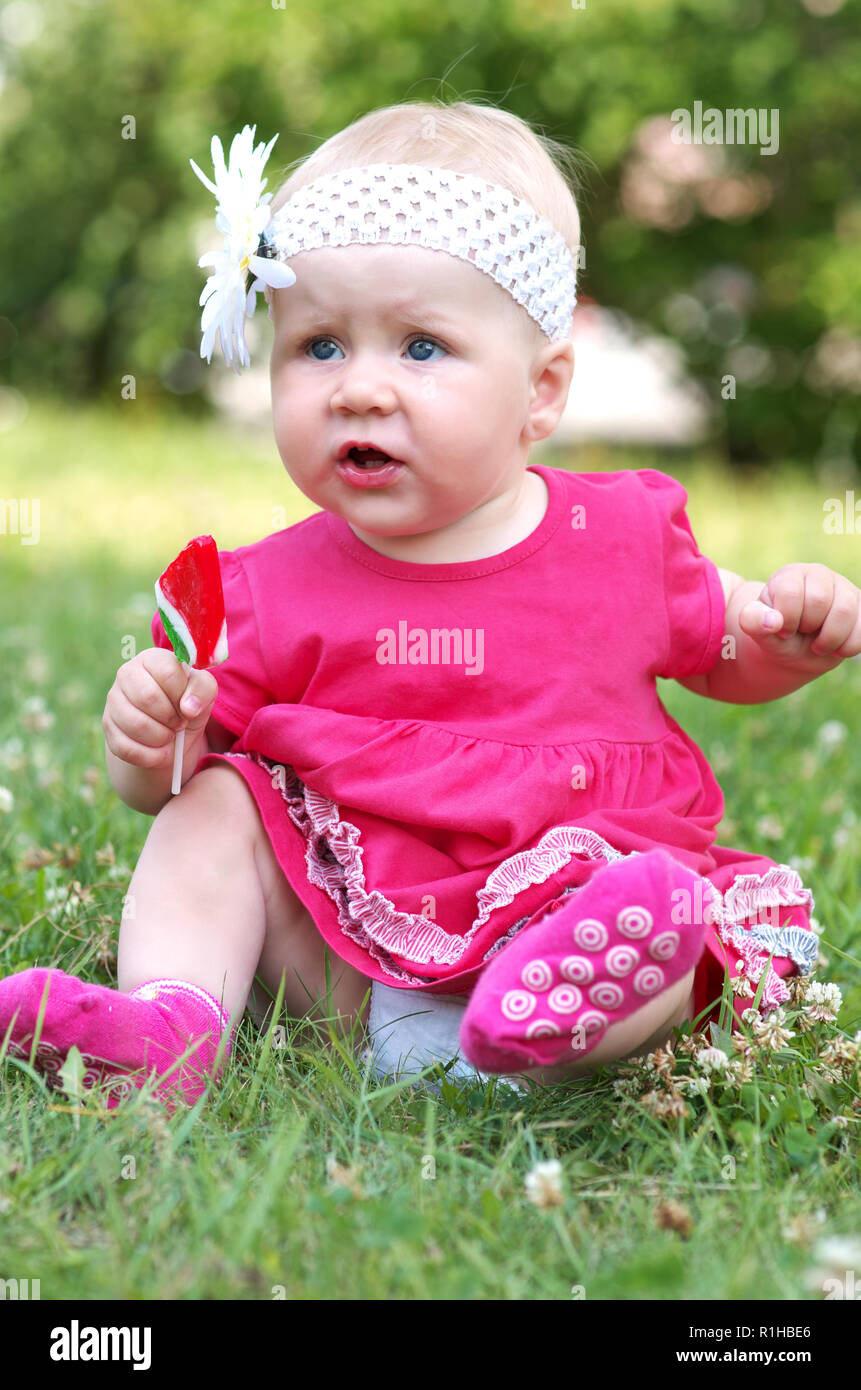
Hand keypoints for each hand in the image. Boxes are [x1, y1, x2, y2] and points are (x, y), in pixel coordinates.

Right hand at [103, 648, 218, 770]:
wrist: (169, 734)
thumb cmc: (187, 704)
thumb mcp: (203, 694)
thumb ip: (203, 690)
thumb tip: (188, 708)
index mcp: (152, 659)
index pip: (167, 672)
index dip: (182, 694)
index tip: (188, 706)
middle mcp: (127, 674)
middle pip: (148, 697)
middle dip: (171, 718)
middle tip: (180, 724)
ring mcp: (113, 700)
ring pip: (136, 724)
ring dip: (162, 738)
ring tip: (170, 737)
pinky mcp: (108, 727)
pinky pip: (126, 747)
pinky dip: (150, 756)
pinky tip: (161, 752)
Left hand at [738, 563, 860, 669]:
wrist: (797, 650)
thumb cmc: (776, 635)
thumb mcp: (757, 631)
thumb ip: (753, 621)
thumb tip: (772, 621)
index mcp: (789, 576)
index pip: (790, 592)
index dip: (787, 619)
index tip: (782, 630)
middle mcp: (819, 575)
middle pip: (819, 600)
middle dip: (807, 627)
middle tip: (801, 634)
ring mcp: (844, 589)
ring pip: (844, 611)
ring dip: (829, 639)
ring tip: (818, 646)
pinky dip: (849, 646)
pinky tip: (836, 649)